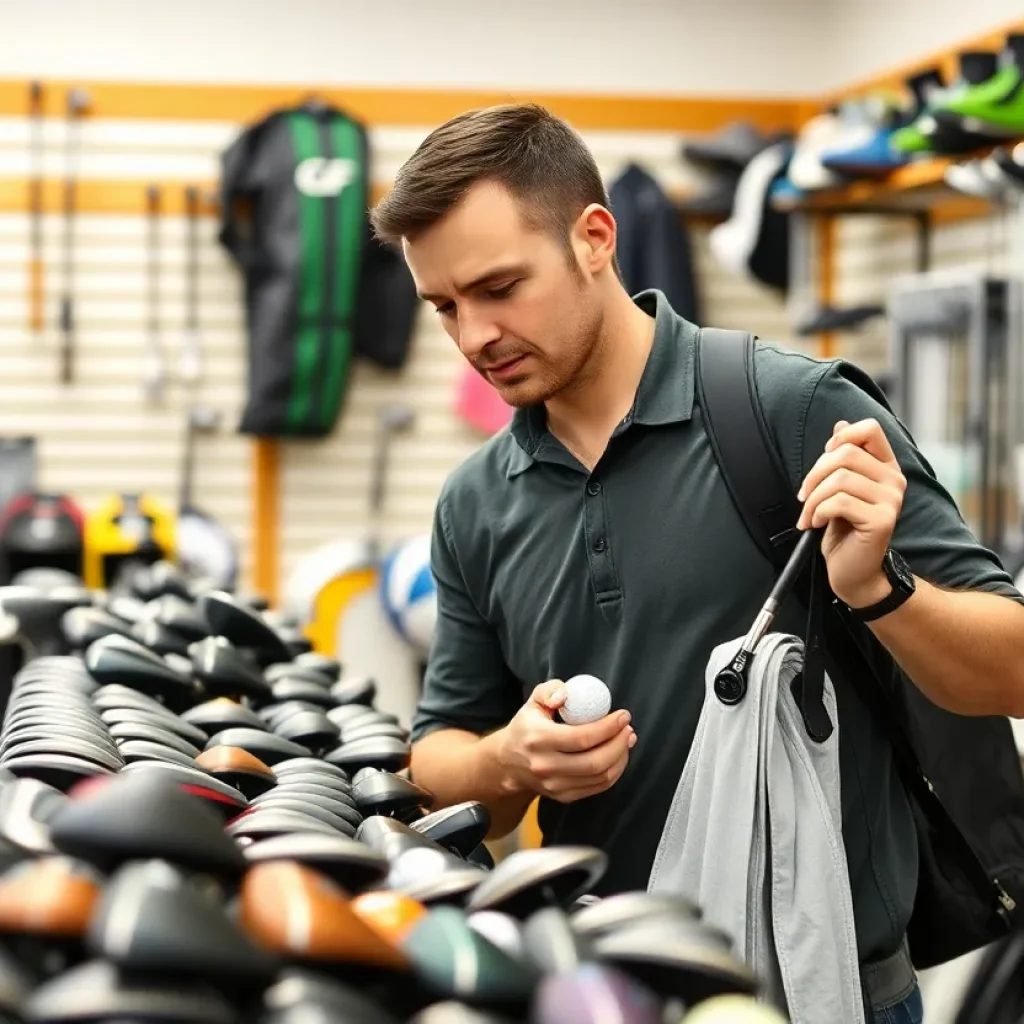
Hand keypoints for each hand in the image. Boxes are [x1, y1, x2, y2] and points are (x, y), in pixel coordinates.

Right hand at [495, 680, 635, 803]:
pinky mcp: (563, 797)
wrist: (509, 763)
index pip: (582, 738)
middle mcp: (546, 766)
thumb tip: (564, 696)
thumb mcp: (533, 701)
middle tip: (628, 729)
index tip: (623, 716)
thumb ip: (549, 690)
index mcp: (538, 740)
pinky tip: (618, 756)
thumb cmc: (527, 727)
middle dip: (619, 744)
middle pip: (595, 762)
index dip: (608, 727)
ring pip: (599, 777)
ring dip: (620, 758)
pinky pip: (597, 788)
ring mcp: (555, 785)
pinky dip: (614, 772)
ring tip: (627, 740)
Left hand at [796, 418, 906, 608]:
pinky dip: (818, 512)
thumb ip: (842, 460)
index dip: (840, 437)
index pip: (870, 429)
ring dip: (812, 498)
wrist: (854, 572)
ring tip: (808, 515)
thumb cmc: (844, 530)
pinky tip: (816, 524)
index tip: (823, 460)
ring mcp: (892, 499)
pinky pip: (839, 502)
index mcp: (885, 467)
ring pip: (839, 478)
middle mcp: (894, 479)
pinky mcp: (882, 519)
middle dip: (814, 474)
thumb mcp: (839, 490)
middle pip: (845, 453)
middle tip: (804, 497)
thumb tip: (840, 424)